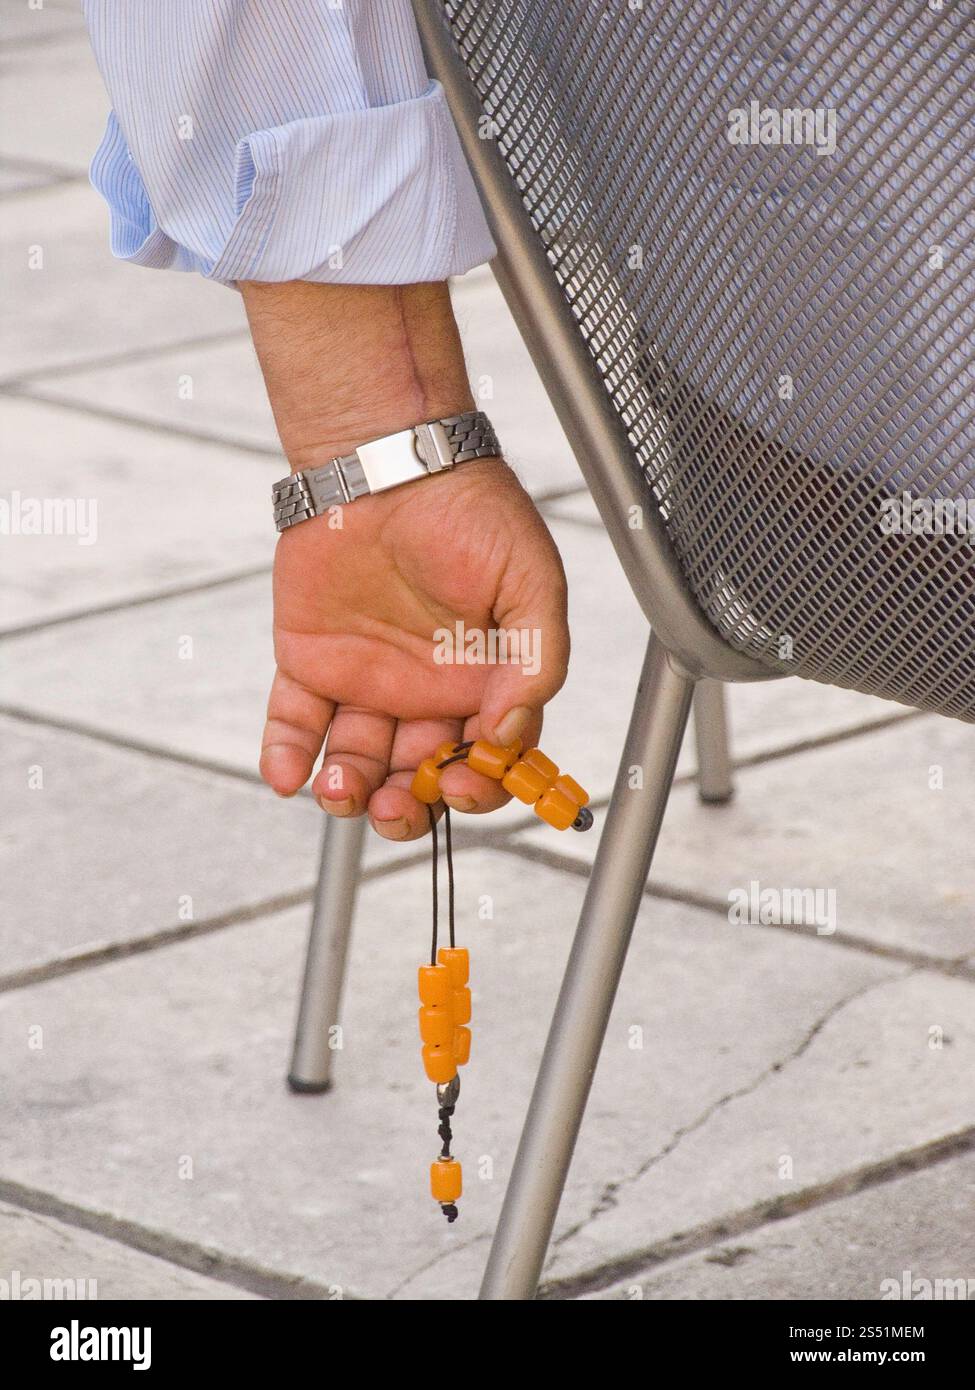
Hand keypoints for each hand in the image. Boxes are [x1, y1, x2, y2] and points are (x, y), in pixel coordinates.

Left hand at [261, 456, 567, 839]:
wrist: (390, 458)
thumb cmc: (471, 512)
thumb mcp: (532, 582)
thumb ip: (537, 660)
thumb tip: (511, 736)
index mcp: (483, 685)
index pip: (486, 762)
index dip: (478, 787)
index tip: (463, 782)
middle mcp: (426, 693)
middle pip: (418, 780)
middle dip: (408, 808)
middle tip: (397, 804)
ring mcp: (366, 682)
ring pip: (357, 763)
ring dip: (350, 792)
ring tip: (341, 789)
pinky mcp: (311, 662)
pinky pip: (296, 721)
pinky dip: (287, 755)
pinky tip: (289, 774)